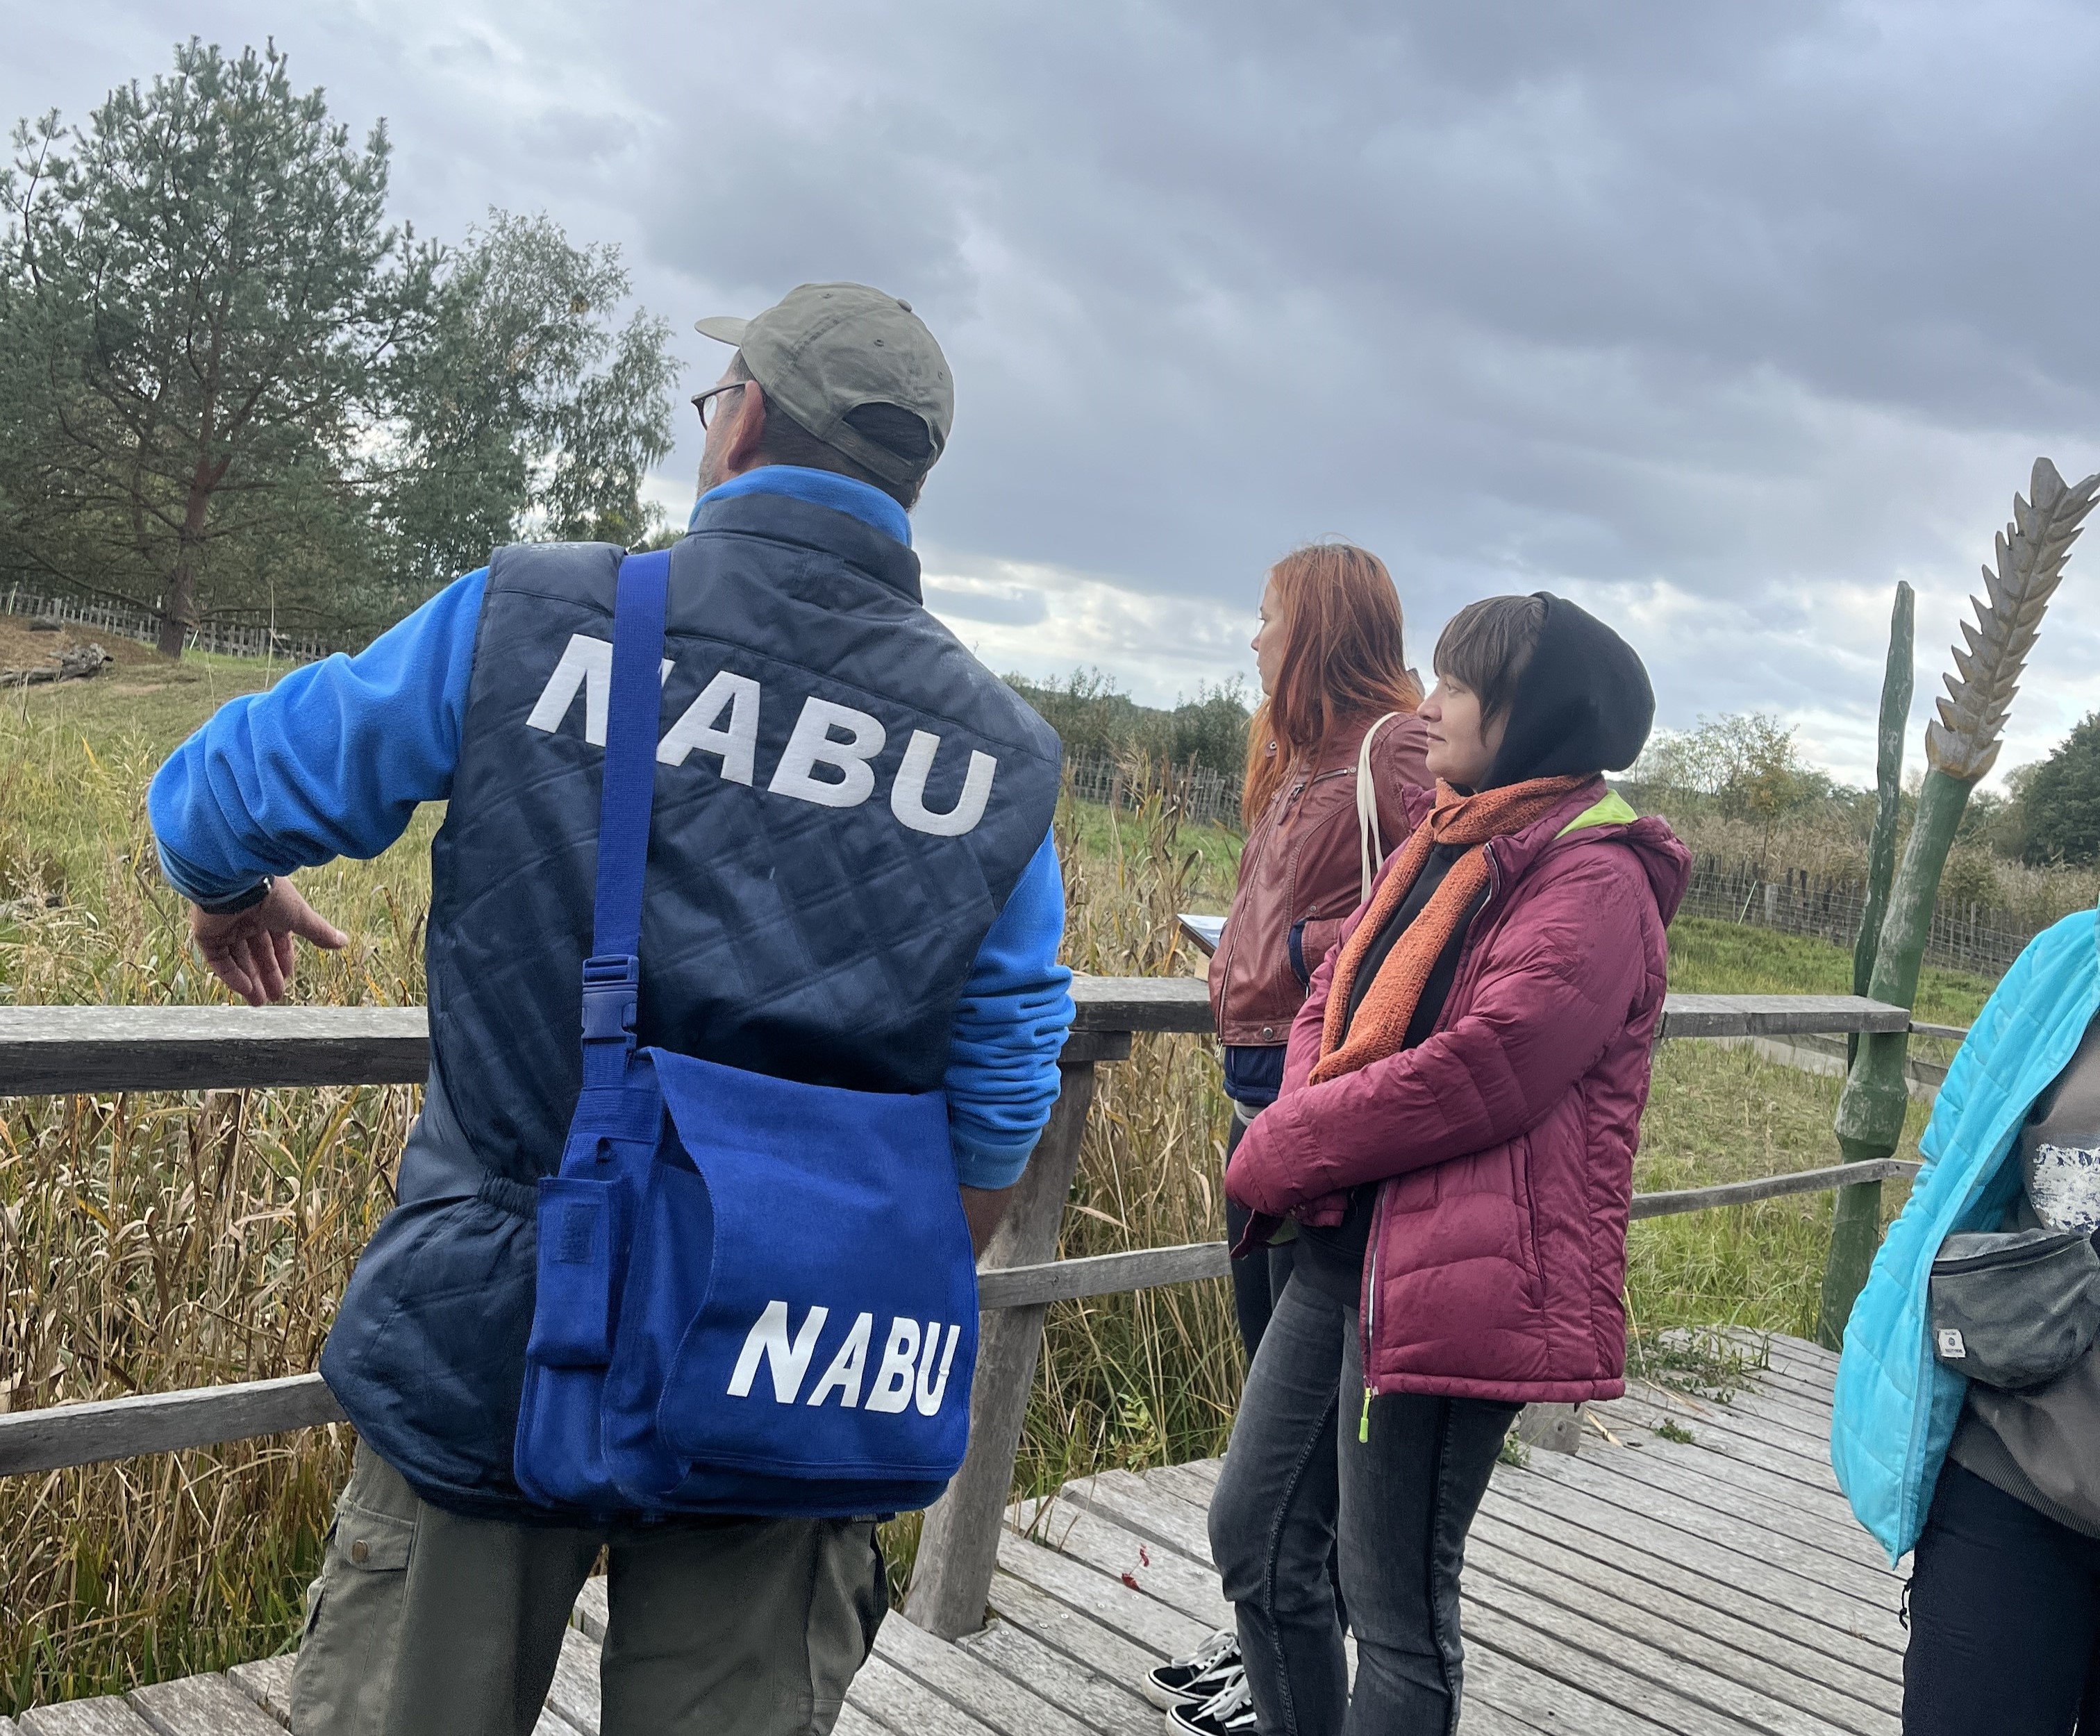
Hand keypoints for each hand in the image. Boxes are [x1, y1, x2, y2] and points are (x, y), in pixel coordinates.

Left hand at [189, 879, 348, 1004]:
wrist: (233, 882)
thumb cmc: (270, 894)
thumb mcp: (300, 916)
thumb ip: (319, 932)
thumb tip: (344, 942)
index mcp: (268, 911)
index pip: (276, 940)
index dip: (283, 960)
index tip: (288, 978)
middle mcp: (246, 920)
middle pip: (257, 953)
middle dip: (267, 976)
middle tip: (275, 997)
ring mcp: (225, 927)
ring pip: (238, 960)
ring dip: (250, 981)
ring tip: (260, 1003)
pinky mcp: (206, 934)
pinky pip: (219, 960)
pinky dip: (232, 976)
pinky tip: (246, 990)